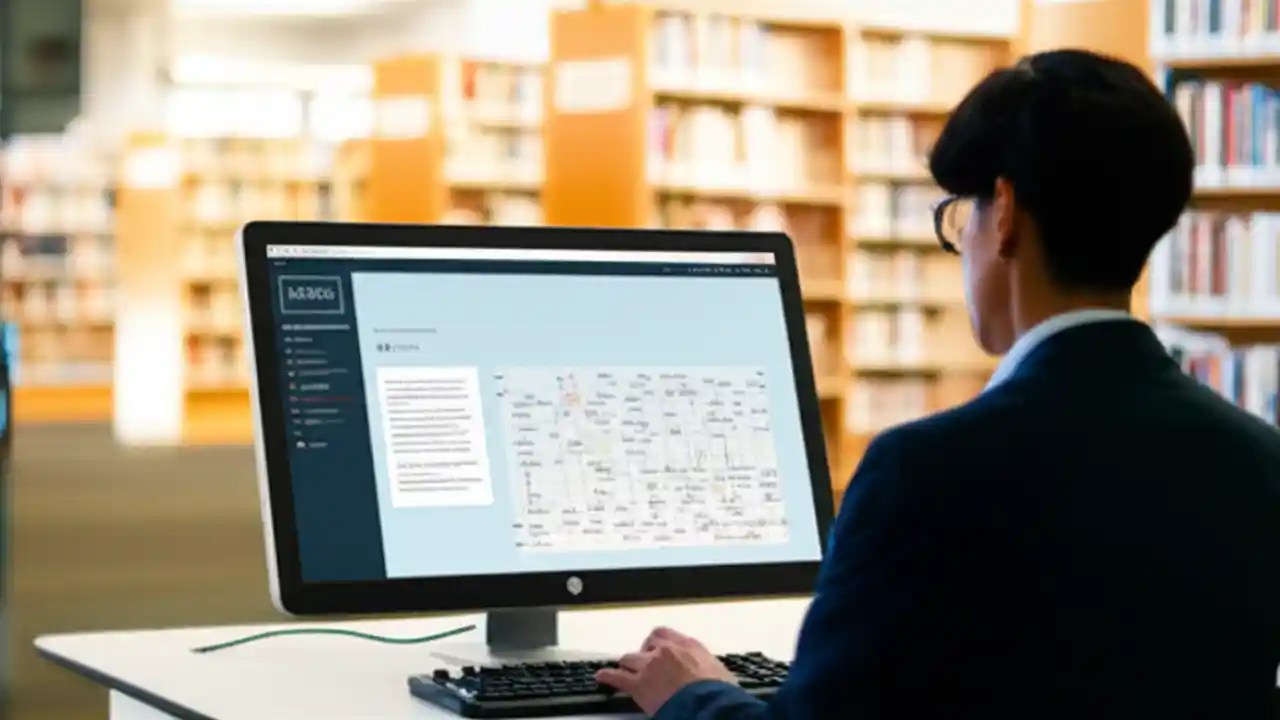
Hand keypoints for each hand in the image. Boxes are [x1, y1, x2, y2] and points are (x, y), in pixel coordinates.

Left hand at [596, 627, 736, 715]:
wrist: (708, 705)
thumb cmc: (719, 694)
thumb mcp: (721, 675)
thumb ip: (708, 670)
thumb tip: (713, 677)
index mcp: (689, 646)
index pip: (667, 635)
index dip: (660, 642)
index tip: (658, 647)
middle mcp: (667, 651)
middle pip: (647, 643)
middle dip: (644, 652)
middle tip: (643, 661)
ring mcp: (651, 666)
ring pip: (631, 658)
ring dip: (628, 664)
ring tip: (624, 668)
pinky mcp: (639, 684)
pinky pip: (617, 677)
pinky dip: (608, 676)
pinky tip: (601, 676)